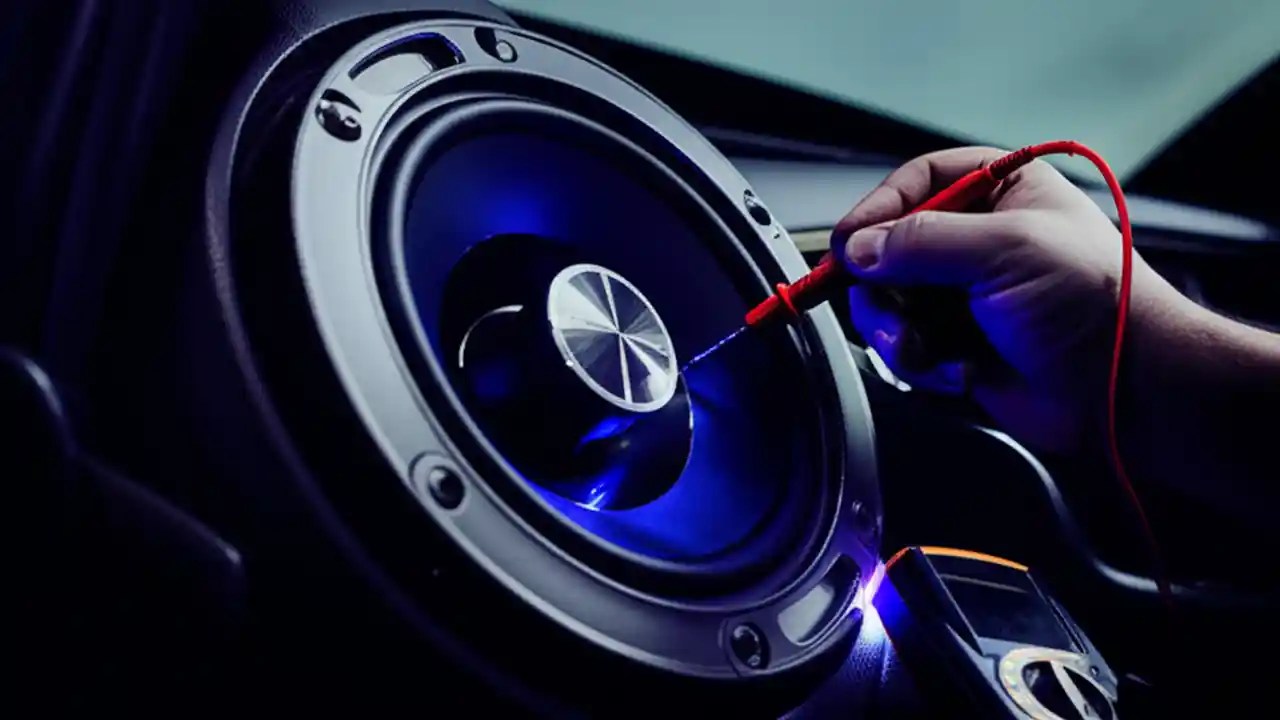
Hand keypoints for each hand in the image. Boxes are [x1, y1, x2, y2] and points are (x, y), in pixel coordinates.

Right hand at [832, 146, 1180, 454]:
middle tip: (890, 310)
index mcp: (1000, 192)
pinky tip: (963, 373)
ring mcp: (963, 295)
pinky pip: (905, 349)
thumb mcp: (1007, 249)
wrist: (1125, 390)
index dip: (877, 210)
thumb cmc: (1092, 304)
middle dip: (883, 287)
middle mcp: (977, 240)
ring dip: (898, 333)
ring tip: (927, 350)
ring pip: (887, 304)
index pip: (917, 182)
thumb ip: (922, 241)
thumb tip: (857, 249)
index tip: (848, 244)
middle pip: (888, 248)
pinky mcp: (956, 345)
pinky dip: (922, 365)